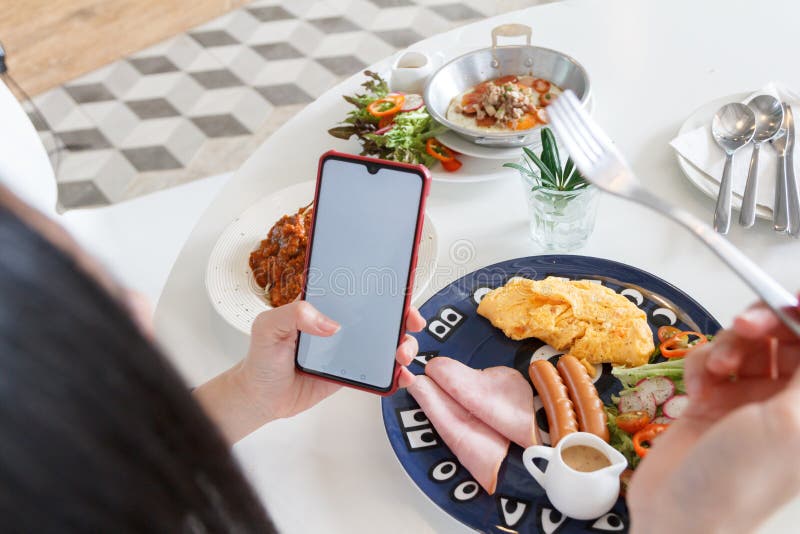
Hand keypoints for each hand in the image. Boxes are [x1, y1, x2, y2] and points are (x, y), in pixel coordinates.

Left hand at [242, 300, 425, 419]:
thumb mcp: (268, 327)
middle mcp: (340, 323)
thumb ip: (295, 315)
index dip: (382, 287)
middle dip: (403, 316)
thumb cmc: (261, 358)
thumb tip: (330, 323)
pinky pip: (380, 370)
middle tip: (411, 322)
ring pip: (386, 342)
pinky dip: (396, 373)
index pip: (358, 290)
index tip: (399, 291)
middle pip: (381, 315)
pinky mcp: (353, 373)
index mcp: (323, 305)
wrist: (260, 397)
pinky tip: (402, 376)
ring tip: (402, 355)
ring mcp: (349, 349)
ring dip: (403, 345)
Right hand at [627, 303, 799, 533]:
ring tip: (714, 371)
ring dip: (727, 347)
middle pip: (784, 336)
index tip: (782, 306)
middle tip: (743, 326)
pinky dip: (701, 366)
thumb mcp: (790, 421)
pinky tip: (697, 389)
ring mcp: (751, 401)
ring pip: (745, 345)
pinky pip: (710, 361)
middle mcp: (789, 401)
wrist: (680, 512)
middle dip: (762, 325)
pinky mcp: (713, 402)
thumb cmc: (740, 478)